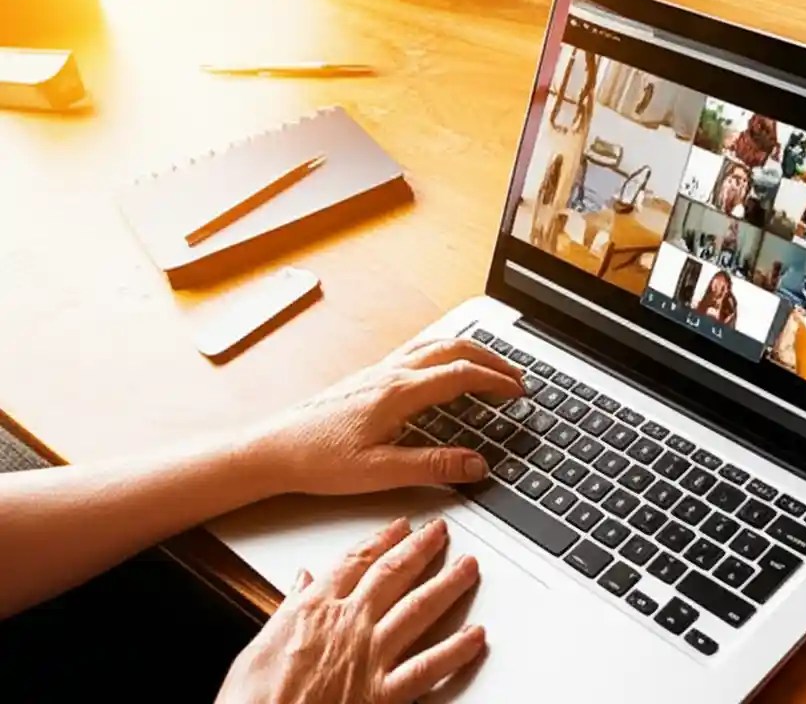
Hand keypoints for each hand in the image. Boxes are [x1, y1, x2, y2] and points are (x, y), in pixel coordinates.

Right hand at [217, 518, 483, 703]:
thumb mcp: (258, 645)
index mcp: (315, 608)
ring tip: (469, 567)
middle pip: (393, 574)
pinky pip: (428, 666)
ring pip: (419, 609)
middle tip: (442, 531)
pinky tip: (476, 635)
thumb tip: (301, 582)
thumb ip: (288, 608)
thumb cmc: (253, 698)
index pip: (357, 560)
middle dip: (421, 548)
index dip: (384, 538)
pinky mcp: (385, 692)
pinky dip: (456, 650)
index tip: (402, 526)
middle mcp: (349, 623)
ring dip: (448, 584)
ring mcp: (371, 655)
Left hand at [240, 335, 524, 496]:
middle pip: (454, 348)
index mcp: (398, 393)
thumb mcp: (380, 472)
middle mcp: (390, 373)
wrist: (274, 449)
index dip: (496, 381)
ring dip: (470, 349)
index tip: (519, 392)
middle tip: (517, 376)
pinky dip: (446, 350)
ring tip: (493, 364)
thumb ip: (432, 466)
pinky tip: (447, 363)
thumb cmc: (319, 461)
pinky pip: (418, 350)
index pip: (461, 375)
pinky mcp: (369, 376)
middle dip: (492, 359)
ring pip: (436, 343)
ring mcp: (379, 370)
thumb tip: (476, 464)